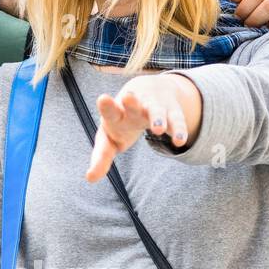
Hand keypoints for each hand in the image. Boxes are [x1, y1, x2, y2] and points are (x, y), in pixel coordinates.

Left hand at [86, 72, 201, 182]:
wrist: (149, 90)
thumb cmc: (122, 123)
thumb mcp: (110, 139)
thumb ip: (100, 157)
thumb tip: (89, 178)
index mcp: (114, 114)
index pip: (109, 113)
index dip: (107, 108)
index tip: (103, 98)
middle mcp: (133, 108)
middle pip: (131, 105)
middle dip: (130, 102)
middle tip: (128, 97)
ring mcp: (153, 107)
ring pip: (155, 111)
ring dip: (156, 118)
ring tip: (156, 130)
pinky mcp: (171, 111)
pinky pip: (176, 121)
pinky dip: (178, 130)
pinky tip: (179, 141)